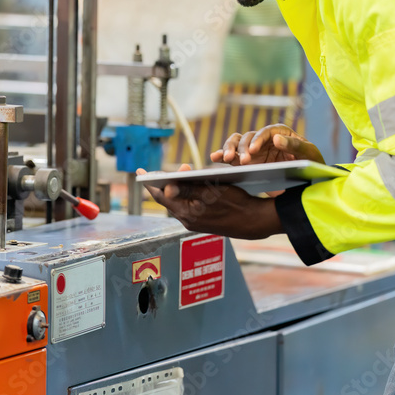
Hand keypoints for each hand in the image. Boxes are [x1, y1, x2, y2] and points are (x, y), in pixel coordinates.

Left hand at [137, 164, 281, 239]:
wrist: (254, 222)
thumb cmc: (236, 203)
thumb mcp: (212, 191)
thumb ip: (188, 189)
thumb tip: (167, 188)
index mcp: (187, 212)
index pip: (161, 196)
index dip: (150, 183)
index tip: (141, 172)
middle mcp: (187, 220)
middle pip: (168, 199)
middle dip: (162, 183)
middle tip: (155, 172)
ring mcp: (194, 222)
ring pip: (177, 202)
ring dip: (174, 189)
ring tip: (172, 176)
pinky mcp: (202, 222)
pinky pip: (187, 206)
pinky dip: (184, 195)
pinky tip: (186, 187)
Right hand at [211, 124, 323, 165]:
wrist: (308, 181)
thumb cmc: (311, 163)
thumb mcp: (309, 154)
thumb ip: (295, 145)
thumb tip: (276, 139)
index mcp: (280, 133)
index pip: (266, 132)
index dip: (258, 139)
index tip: (253, 150)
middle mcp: (264, 139)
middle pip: (248, 137)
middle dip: (243, 148)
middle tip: (243, 162)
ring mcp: (253, 149)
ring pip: (236, 142)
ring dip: (230, 149)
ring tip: (226, 159)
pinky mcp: (246, 161)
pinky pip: (231, 155)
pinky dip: (222, 154)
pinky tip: (214, 158)